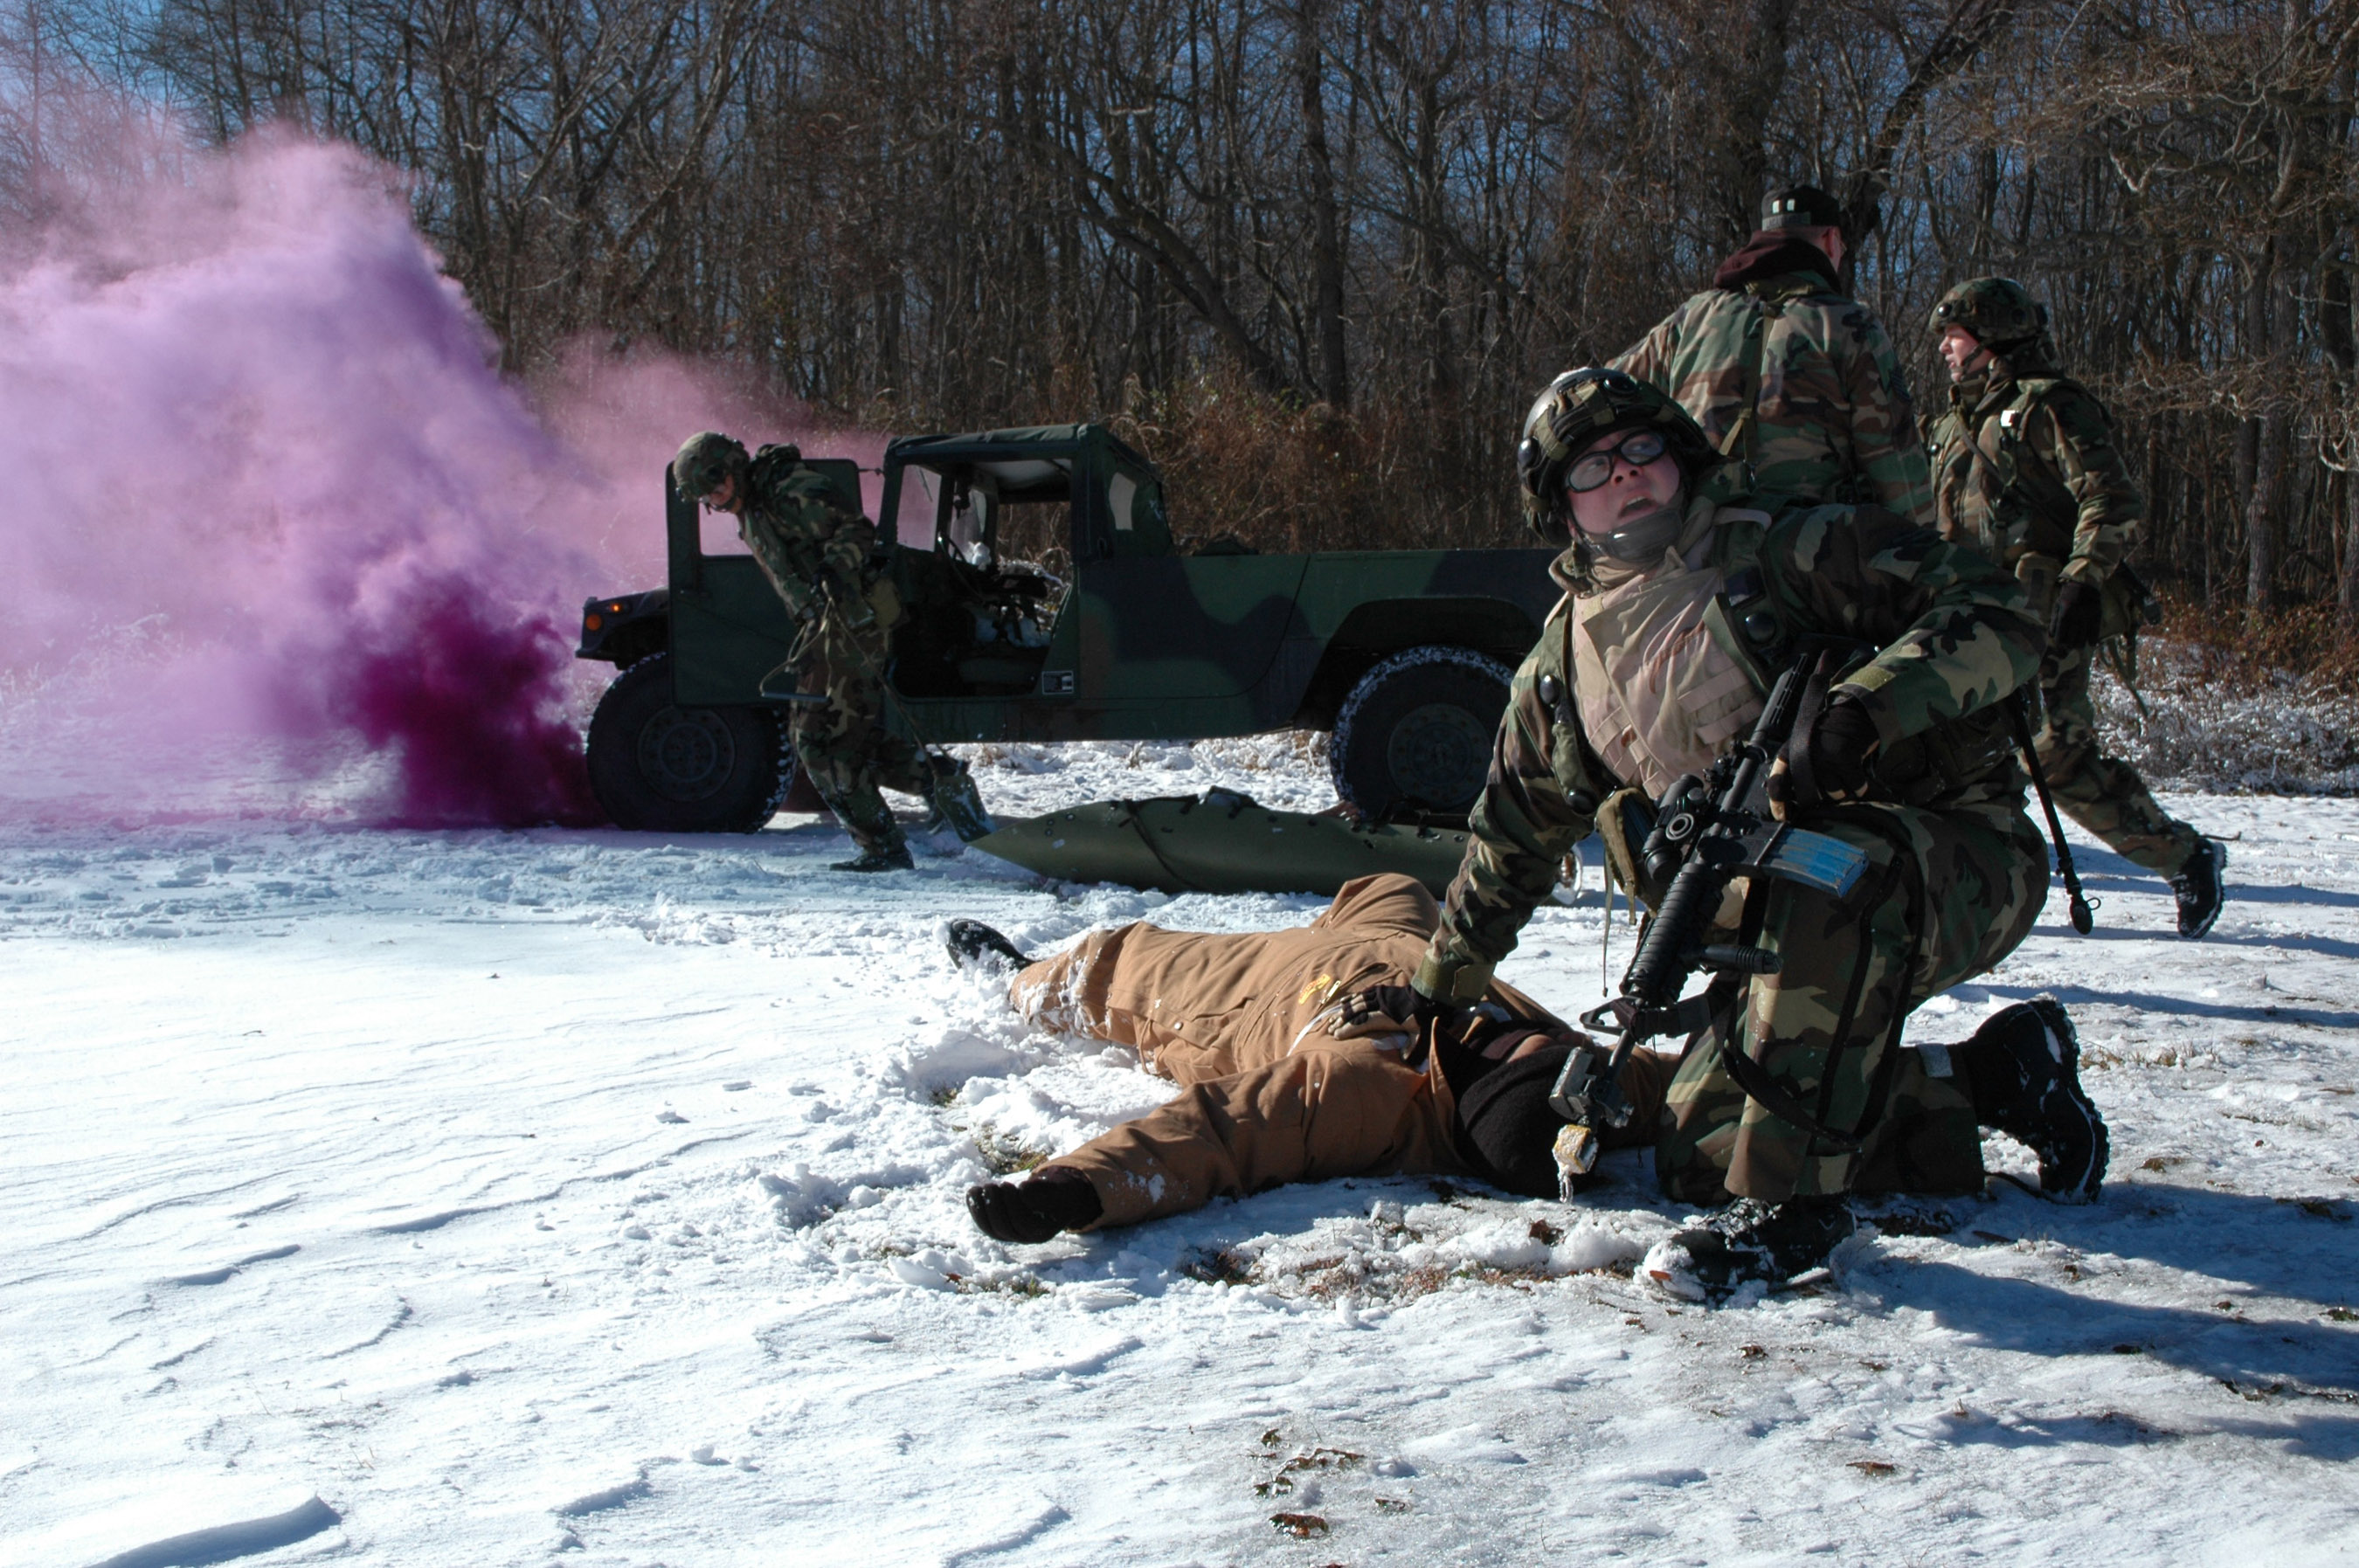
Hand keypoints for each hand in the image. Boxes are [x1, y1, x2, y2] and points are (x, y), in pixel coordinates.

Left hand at [965, 1167, 1100, 1242]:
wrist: (1056, 1199)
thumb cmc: (1057, 1192)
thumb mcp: (1058, 1189)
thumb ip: (1045, 1190)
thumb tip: (1023, 1191)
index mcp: (1043, 1231)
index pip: (1024, 1225)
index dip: (1012, 1206)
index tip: (1009, 1185)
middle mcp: (1026, 1238)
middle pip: (1005, 1229)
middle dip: (994, 1207)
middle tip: (991, 1186)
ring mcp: (1012, 1236)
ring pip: (992, 1230)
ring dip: (981, 1209)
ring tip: (979, 1188)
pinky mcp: (1001, 1230)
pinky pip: (985, 1225)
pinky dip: (976, 1209)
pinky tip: (972, 1192)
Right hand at [1325, 984, 1433, 1041]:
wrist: (1429, 996)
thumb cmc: (1424, 1018)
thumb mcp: (1421, 1035)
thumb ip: (1413, 1048)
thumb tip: (1405, 1060)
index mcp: (1387, 1016)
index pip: (1364, 1022)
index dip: (1349, 1029)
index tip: (1337, 1035)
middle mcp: (1380, 1004)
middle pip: (1356, 1012)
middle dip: (1342, 1021)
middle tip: (1330, 1030)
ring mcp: (1380, 995)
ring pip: (1357, 1002)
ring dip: (1343, 1011)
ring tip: (1333, 1020)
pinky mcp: (1381, 990)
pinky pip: (1361, 994)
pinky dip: (1350, 999)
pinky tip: (1342, 1003)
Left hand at [1768, 696, 1879, 814]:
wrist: (1849, 714)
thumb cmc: (1824, 738)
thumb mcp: (1800, 750)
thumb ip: (1792, 774)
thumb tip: (1787, 808)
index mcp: (1789, 754)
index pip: (1777, 785)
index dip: (1778, 805)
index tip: (1783, 817)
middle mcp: (1803, 756)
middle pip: (1809, 798)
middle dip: (1820, 799)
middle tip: (1829, 785)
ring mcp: (1824, 757)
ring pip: (1834, 795)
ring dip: (1842, 790)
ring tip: (1842, 772)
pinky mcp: (1845, 757)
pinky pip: (1855, 787)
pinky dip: (1859, 785)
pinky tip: (1856, 773)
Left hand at [2049, 578, 2100, 649]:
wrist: (2083, 583)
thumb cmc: (2066, 596)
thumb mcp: (2057, 606)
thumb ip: (2054, 620)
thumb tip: (2051, 635)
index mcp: (2064, 613)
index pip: (2061, 633)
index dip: (2060, 641)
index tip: (2060, 645)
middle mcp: (2076, 616)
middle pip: (2073, 636)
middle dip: (2070, 644)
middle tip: (2070, 647)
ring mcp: (2087, 615)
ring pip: (2084, 635)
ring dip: (2081, 643)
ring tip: (2079, 647)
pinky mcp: (2097, 613)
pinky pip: (2096, 629)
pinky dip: (2094, 638)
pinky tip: (2092, 644)